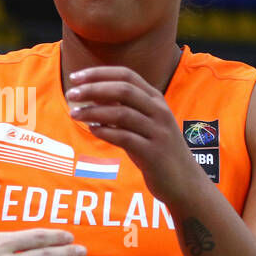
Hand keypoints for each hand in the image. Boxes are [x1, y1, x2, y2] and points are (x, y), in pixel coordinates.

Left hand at [66, 65, 204, 204]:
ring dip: (94, 111)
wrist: (184, 181)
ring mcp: (158, 132)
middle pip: (123, 89)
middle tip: (71, 93)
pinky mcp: (154, 153)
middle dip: (93, 88)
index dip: (99, 73)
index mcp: (156, 99)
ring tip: (74, 114)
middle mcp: (159, 111)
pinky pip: (125, 138)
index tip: (75, 77)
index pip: (126, 75)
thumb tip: (92, 94)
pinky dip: (105, 131)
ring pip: (122, 113)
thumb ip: (122, 108)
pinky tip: (92, 130)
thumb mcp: (142, 124)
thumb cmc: (156, 150)